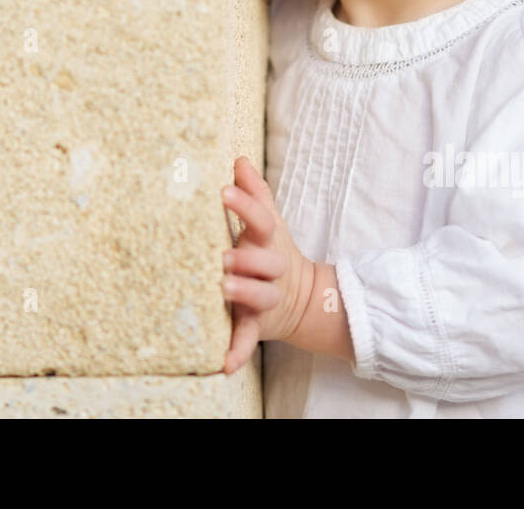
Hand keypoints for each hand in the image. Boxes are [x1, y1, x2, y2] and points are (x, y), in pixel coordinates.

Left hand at [219, 155, 313, 373]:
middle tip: (223, 253)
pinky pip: (248, 341)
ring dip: (243, 293)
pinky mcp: (257, 326)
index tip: (223, 190)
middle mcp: (271, 271)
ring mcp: (265, 299)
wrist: (301, 299)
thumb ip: (254, 193)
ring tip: (222, 288)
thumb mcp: (270, 222)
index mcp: (269, 242)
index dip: (244, 205)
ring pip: (258, 298)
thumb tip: (239, 158)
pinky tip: (224, 364)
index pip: (262, 220)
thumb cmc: (271, 252)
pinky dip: (237, 352)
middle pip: (266, 263)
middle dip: (247, 258)